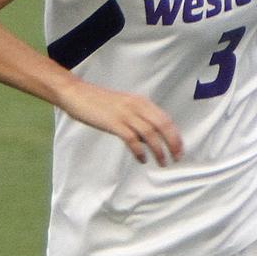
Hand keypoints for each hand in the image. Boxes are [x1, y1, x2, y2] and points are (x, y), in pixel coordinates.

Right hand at [55, 78, 182, 165]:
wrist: (76, 93)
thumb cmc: (98, 101)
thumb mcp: (124, 106)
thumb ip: (137, 118)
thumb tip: (149, 138)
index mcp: (141, 102)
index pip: (165, 119)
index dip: (175, 135)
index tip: (180, 148)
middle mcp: (136, 106)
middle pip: (162, 126)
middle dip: (172, 143)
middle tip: (177, 158)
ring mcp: (125, 114)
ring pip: (150, 134)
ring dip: (159, 150)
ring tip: (162, 162)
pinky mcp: (113, 123)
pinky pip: (132, 139)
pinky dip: (139, 151)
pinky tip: (142, 159)